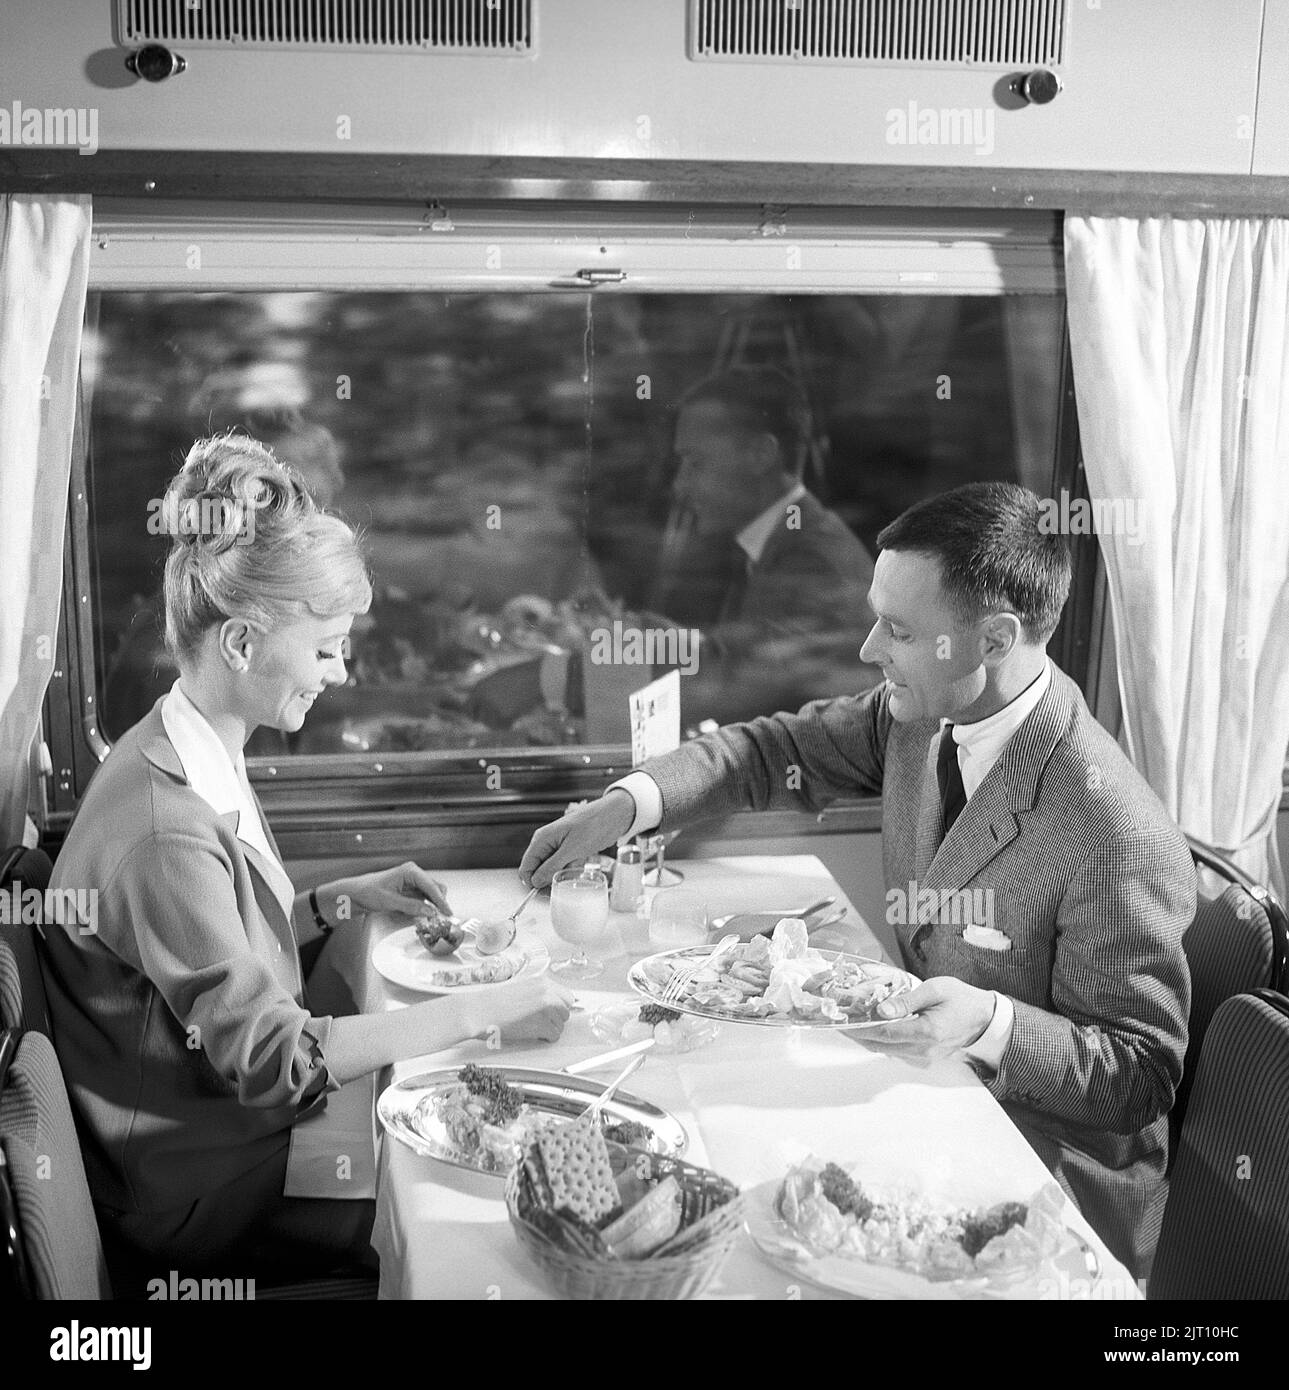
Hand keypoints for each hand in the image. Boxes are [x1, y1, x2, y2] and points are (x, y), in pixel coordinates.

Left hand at [320, 861, 450, 926]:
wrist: (355, 893)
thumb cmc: (368, 891)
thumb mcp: (390, 901)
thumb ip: (412, 906)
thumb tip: (430, 911)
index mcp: (410, 871)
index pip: (431, 887)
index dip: (441, 901)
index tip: (448, 912)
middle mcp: (413, 873)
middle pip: (435, 888)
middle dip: (440, 902)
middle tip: (443, 917)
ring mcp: (412, 880)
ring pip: (431, 892)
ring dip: (434, 904)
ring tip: (436, 917)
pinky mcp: (410, 888)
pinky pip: (424, 896)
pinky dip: (427, 905)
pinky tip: (426, 913)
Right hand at [462, 979, 574, 1045]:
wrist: (478, 1011)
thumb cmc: (493, 1002)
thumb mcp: (520, 989)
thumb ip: (538, 994)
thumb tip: (551, 1006)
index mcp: (542, 982)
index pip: (566, 996)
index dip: (558, 1007)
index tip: (550, 1014)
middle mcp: (547, 991)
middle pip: (566, 1010)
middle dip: (556, 1018)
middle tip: (540, 1023)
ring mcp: (546, 1007)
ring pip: (561, 1024)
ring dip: (550, 1029)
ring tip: (533, 1028)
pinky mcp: (542, 1023)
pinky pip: (554, 1035)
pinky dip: (545, 1038)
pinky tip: (532, 1035)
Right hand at [518, 789, 635, 888]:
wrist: (615, 814)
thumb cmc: (594, 825)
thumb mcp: (573, 849)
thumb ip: (552, 866)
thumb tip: (535, 882)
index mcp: (542, 839)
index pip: (526, 868)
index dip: (534, 883)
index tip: (547, 893)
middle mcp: (546, 843)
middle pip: (537, 871)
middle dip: (550, 880)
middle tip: (566, 882)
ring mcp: (557, 846)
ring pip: (551, 869)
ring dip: (563, 873)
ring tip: (577, 865)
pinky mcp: (569, 848)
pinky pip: (564, 865)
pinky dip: (572, 867)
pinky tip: (582, 861)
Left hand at [845, 976, 995, 1061]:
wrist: (984, 1019)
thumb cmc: (962, 1000)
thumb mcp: (936, 990)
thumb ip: (907, 1000)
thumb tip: (881, 1010)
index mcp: (926, 1032)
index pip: (884, 1033)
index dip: (859, 1028)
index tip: (842, 1021)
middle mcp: (923, 1050)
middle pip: (880, 1045)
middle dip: (857, 1034)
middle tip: (839, 1021)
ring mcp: (923, 1057)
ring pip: (886, 1050)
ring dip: (867, 1038)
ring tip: (851, 1021)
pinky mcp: (923, 1057)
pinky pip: (895, 1050)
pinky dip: (881, 1040)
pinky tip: (872, 1027)